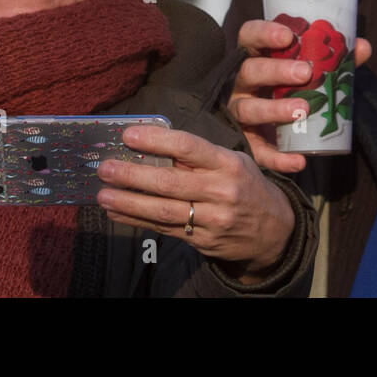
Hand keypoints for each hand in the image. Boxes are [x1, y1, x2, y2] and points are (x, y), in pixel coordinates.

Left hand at [96, 125, 295, 282]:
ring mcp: (212, 219)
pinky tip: (117, 212)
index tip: (128, 135)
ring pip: (163, 211)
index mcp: (227, 163)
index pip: (188, 147)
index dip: (156, 141)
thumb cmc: (246, 185)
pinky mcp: (202, 241)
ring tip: (103, 194)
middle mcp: (221, 191)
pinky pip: (164, 229)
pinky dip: (137, 220)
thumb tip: (152, 145)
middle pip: (169, 183)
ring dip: (128, 202)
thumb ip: (198, 156)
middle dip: (132, 175)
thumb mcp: (232, 161)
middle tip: (105, 168)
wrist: (274, 230)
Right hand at [228, 19, 370, 173]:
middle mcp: (241, 85)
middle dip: (276, 70)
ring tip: (303, 109)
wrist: (278, 133)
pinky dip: (277, 157)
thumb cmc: (292, 91)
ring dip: (274, 109)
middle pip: (249, 71)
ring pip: (247, 109)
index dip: (263, 33)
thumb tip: (363, 47)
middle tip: (305, 73)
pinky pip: (257, 151)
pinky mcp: (246, 142)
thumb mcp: (311, 73)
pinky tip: (299, 160)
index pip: (249, 37)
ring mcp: (239, 113)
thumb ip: (334, 60)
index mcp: (255, 59)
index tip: (288, 36)